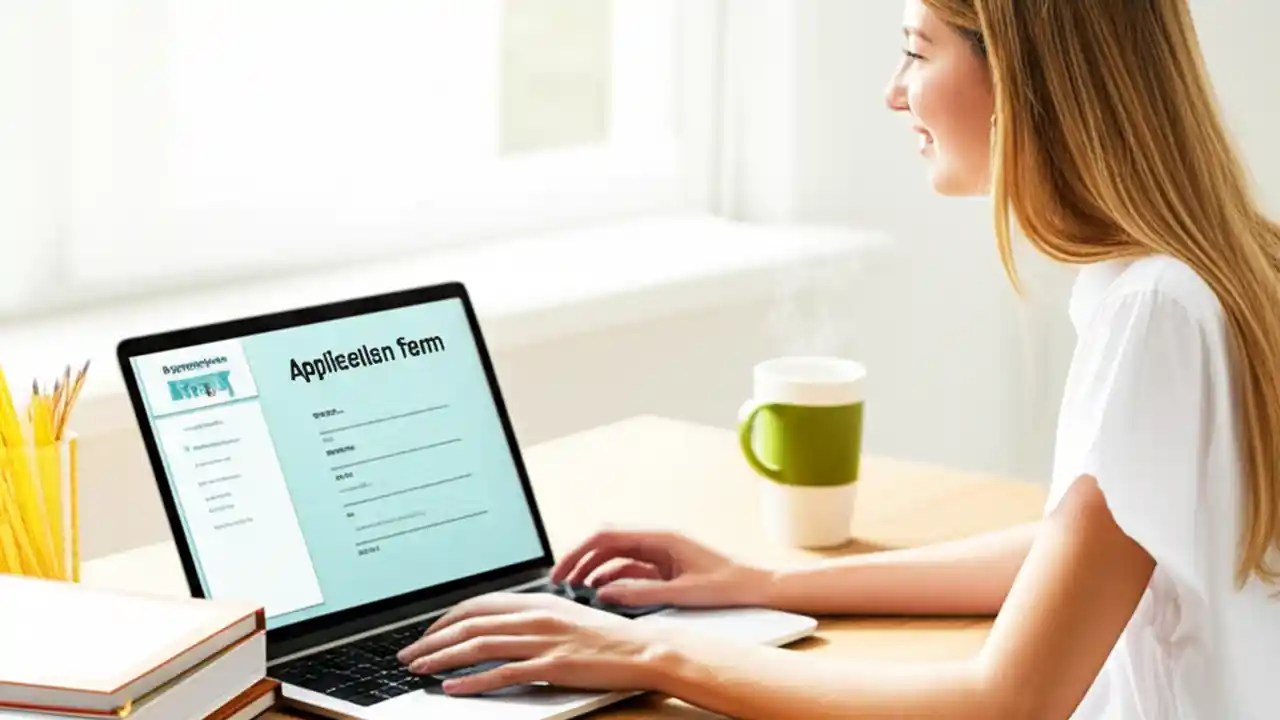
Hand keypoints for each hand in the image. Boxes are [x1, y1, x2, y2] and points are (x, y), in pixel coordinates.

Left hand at [396, 592, 672, 694]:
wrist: (642, 648)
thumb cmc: (607, 637)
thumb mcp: (565, 615)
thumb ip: (533, 617)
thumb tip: (501, 625)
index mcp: (537, 600)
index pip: (479, 604)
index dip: (446, 618)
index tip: (427, 633)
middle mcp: (535, 616)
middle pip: (471, 625)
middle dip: (433, 640)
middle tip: (409, 655)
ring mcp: (543, 641)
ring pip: (479, 646)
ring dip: (442, 658)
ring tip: (419, 670)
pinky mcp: (551, 666)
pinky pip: (503, 673)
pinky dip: (473, 681)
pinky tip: (453, 687)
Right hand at [550, 529, 773, 607]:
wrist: (759, 586)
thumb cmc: (729, 585)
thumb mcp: (682, 593)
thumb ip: (641, 594)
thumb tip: (603, 593)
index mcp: (660, 536)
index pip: (607, 536)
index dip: (579, 551)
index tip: (562, 570)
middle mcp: (657, 539)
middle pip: (607, 542)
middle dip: (581, 559)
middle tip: (560, 581)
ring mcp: (660, 552)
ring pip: (616, 556)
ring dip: (594, 570)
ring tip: (576, 590)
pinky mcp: (664, 567)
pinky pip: (630, 568)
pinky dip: (612, 579)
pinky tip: (602, 593)